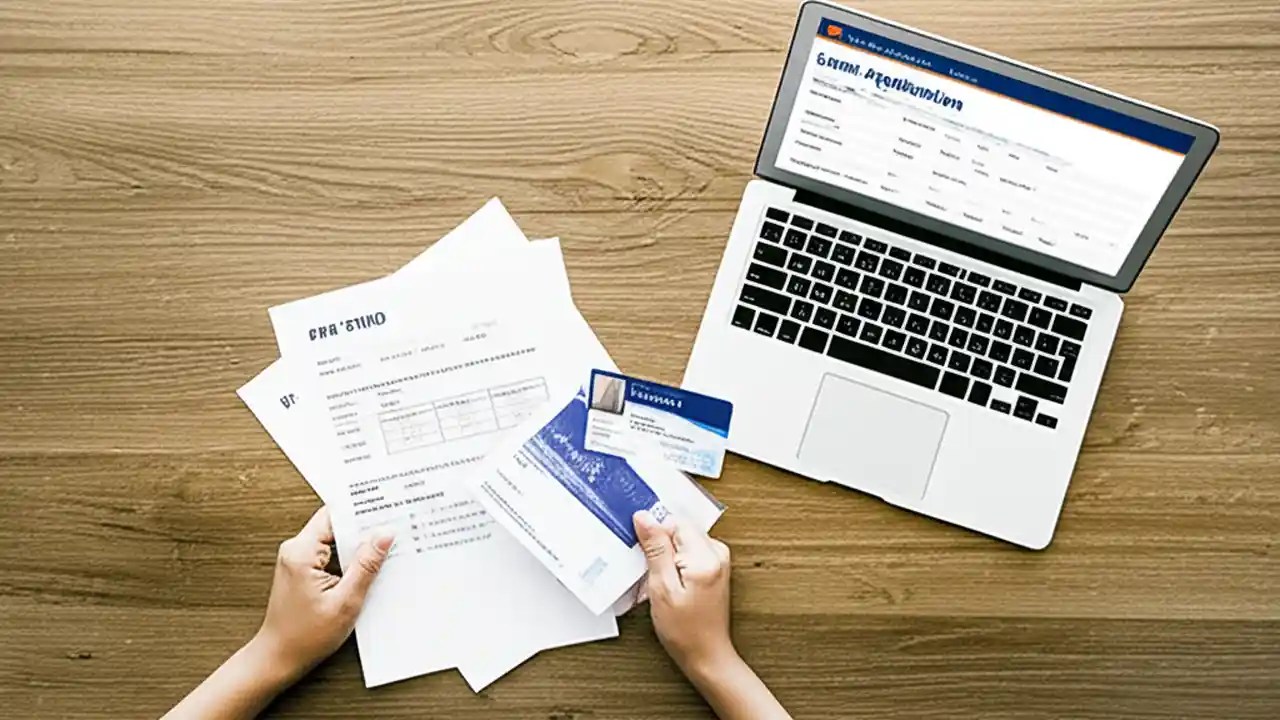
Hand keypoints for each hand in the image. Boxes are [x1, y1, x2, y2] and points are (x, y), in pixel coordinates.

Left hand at [254, 507, 394, 678]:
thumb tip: (384, 536)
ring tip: (379, 555)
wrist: (279, 657)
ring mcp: (296, 559)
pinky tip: (363, 569)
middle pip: (335, 525)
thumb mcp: (345, 601)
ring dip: (355, 546)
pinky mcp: (300, 568)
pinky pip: (328, 552)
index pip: (335, 515)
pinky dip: (347, 558)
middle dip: (362, 530)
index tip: (385, 513)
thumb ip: (366, 565)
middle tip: (390, 535)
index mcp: (301, 552)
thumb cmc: (306, 637)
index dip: (361, 512)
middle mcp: (295, 550)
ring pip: (333, 539)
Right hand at [633, 510, 735, 672]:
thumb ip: (655, 549)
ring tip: (662, 582)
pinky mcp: (715, 566)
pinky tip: (670, 583)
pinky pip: (689, 551)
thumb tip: (645, 518)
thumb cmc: (685, 630)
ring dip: (667, 556)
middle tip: (653, 573)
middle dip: (660, 546)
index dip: (654, 536)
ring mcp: (719, 560)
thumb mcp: (661, 588)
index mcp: (705, 557)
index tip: (644, 553)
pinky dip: (675, 563)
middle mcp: (717, 554)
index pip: (673, 522)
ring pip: (682, 540)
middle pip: (679, 529)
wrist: (706, 654)